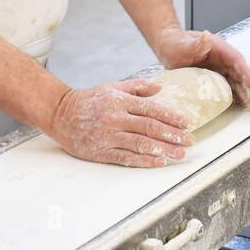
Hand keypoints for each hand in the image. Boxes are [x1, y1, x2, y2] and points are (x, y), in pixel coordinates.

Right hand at [47, 80, 193, 166]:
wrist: (60, 114)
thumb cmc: (89, 100)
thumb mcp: (112, 87)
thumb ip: (136, 87)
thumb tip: (159, 88)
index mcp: (121, 101)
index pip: (152, 109)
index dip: (171, 117)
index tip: (187, 123)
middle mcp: (116, 118)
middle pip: (150, 127)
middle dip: (173, 135)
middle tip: (190, 141)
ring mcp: (108, 136)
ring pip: (141, 144)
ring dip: (163, 149)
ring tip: (179, 153)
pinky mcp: (101, 151)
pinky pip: (126, 157)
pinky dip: (144, 160)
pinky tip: (159, 162)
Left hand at [153, 27, 249, 109]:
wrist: (167, 45)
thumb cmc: (174, 43)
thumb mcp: (183, 44)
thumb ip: (196, 43)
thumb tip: (207, 36)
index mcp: (218, 47)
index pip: (237, 60)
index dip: (245, 72)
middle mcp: (222, 56)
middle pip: (240, 71)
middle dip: (248, 85)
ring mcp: (219, 66)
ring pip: (236, 78)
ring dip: (244, 91)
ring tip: (249, 105)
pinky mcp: (214, 74)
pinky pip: (227, 84)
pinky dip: (234, 93)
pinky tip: (238, 104)